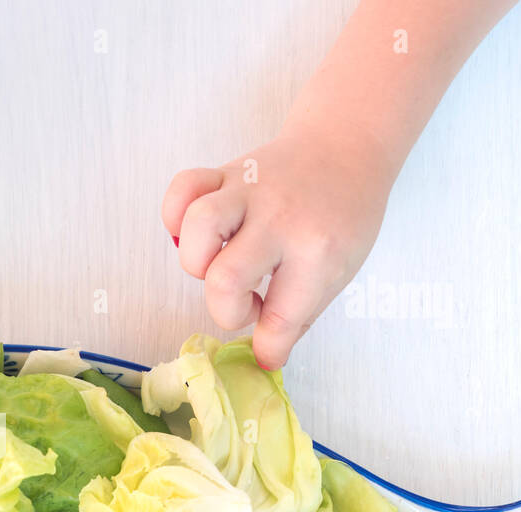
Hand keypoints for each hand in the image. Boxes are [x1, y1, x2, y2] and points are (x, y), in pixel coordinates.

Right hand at [161, 125, 392, 367]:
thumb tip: (264, 355)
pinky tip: (193, 234)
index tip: (268, 349)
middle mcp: (279, 219)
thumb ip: (299, 314)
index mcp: (317, 250)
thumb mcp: (340, 271)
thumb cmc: (343, 215)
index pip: (281, 317)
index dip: (269, 346)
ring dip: (197, 263)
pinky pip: (182, 188)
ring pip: (197, 226)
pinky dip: (175, 216)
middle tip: (248, 301)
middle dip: (226, 309)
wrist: (346, 147)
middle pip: (224, 278)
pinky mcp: (224, 173)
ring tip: (217, 266)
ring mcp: (248, 191)